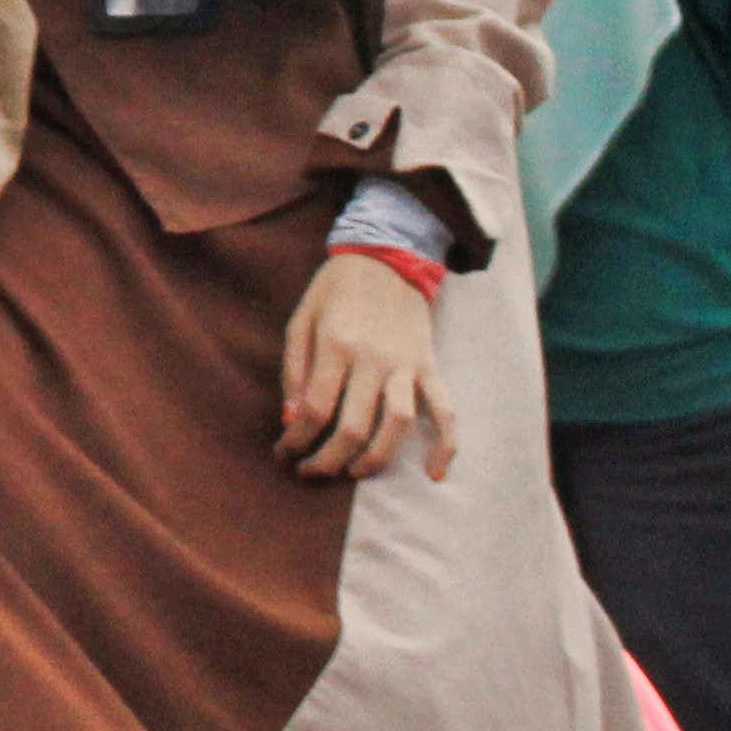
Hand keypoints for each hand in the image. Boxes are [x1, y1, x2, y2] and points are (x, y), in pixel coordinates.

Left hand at [278, 256, 455, 481]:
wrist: (387, 256)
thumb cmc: (335, 289)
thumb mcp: (301, 319)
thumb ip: (293, 369)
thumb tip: (291, 419)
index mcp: (336, 344)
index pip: (314, 409)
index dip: (295, 440)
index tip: (284, 453)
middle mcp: (373, 358)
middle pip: (352, 427)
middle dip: (327, 460)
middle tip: (310, 472)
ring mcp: (406, 364)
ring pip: (396, 426)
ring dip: (374, 460)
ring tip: (352, 474)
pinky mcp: (429, 366)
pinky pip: (445, 410)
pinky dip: (445, 444)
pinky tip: (435, 472)